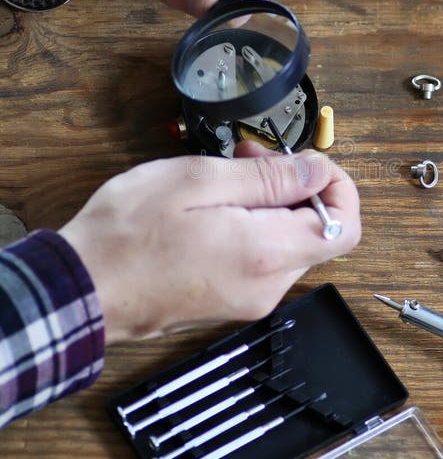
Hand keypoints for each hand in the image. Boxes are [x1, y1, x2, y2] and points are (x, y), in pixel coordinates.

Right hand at [59, 147, 359, 343]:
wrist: (81, 290)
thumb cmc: (128, 232)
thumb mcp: (199, 181)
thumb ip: (269, 178)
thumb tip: (318, 169)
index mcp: (268, 254)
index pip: (345, 226)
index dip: (336, 185)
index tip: (301, 160)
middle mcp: (269, 286)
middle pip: (315, 231)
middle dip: (293, 186)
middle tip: (246, 156)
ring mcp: (250, 299)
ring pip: (287, 242)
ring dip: (268, 204)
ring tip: (220, 180)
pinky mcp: (230, 302)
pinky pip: (262, 259)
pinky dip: (251, 227)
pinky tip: (212, 209)